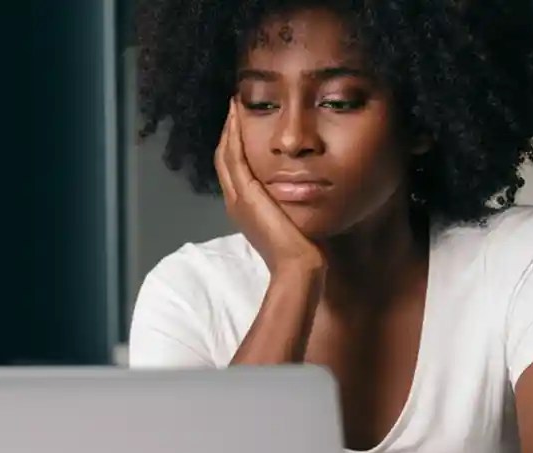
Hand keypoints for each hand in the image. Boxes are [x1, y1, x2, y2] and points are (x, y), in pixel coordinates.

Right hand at [215, 98, 324, 276]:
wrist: (299, 268)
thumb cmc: (304, 251)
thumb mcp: (294, 221)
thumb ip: (293, 206)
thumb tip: (307, 192)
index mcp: (246, 209)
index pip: (236, 170)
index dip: (236, 146)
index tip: (244, 124)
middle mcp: (236, 203)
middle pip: (225, 159)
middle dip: (228, 132)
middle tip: (234, 106)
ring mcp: (238, 199)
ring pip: (225, 154)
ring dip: (228, 128)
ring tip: (233, 104)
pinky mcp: (246, 196)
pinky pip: (234, 157)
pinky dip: (233, 135)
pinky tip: (238, 116)